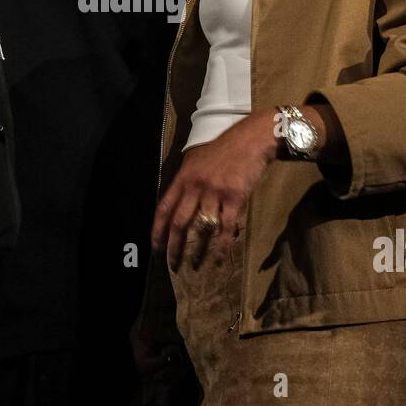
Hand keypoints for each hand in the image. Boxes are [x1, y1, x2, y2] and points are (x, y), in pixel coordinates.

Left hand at [151, 111, 276, 271]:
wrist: (250, 140)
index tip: (155, 247)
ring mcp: (214, 193)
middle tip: (173, 265)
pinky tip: (219, 259)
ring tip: (195, 266)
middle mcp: (195, 187)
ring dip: (197, 251)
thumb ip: (186, 181)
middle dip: (174, 247)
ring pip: (201, 229)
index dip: (157, 230)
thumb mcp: (196, 160)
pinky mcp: (234, 198)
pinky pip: (225, 228)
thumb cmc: (223, 149)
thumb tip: (177, 203)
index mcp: (183, 178)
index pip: (164, 208)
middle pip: (179, 223)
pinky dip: (221, 247)